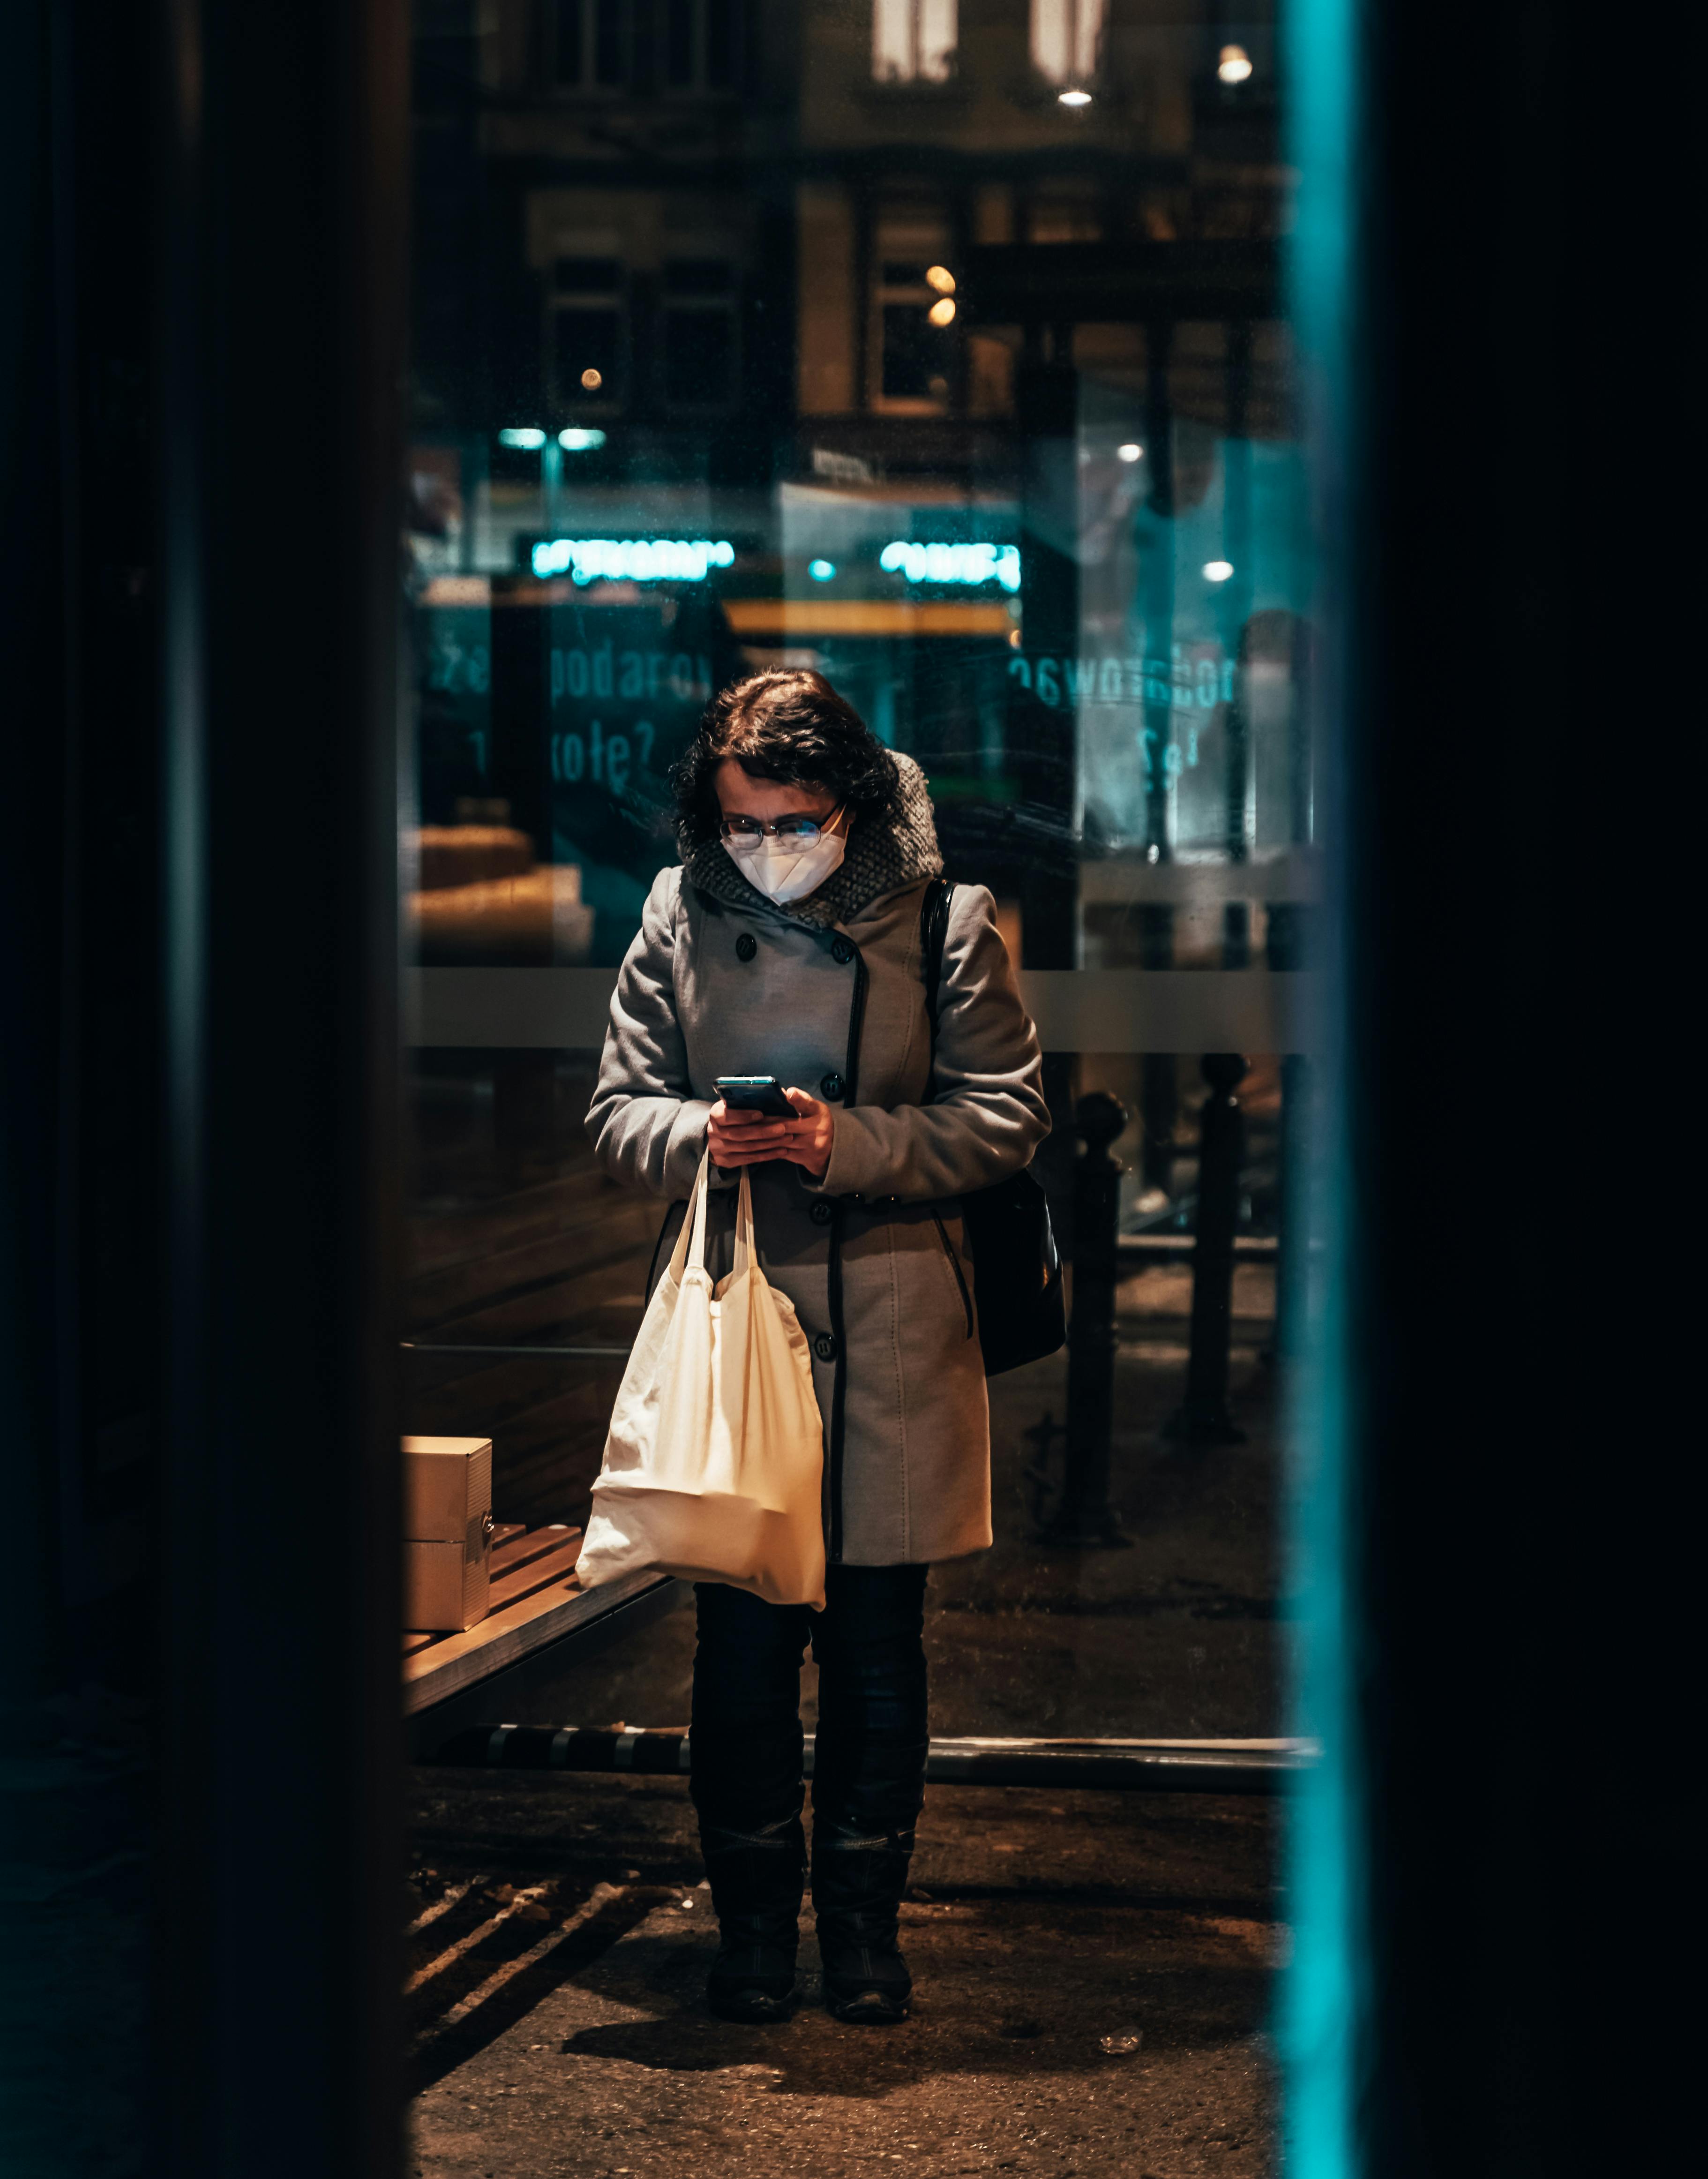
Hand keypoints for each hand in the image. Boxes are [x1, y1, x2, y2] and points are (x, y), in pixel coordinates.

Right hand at [706, 1088, 834, 1180]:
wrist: (718, 1136)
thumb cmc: (733, 1115)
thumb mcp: (735, 1106)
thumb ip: (747, 1102)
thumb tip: (771, 1095)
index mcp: (716, 1115)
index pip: (727, 1116)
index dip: (744, 1116)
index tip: (761, 1114)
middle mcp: (715, 1133)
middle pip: (740, 1134)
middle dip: (763, 1131)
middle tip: (782, 1128)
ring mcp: (719, 1149)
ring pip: (747, 1148)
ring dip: (769, 1144)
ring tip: (787, 1139)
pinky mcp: (727, 1161)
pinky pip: (750, 1159)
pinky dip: (767, 1155)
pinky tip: (782, 1150)